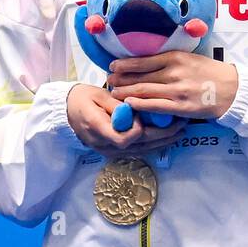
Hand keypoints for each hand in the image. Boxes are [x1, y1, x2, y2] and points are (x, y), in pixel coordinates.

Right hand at [65, 83, 186, 156]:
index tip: (146, 115)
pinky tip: (167, 138)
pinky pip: (136, 151)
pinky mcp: (113, 150)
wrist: (67, 111)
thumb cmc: (84, 99)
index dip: (138, 130)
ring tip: (180, 132)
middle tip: (180, 124)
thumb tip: (135, 107)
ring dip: (161, 142)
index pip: (124, 138)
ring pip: (139, 151)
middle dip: (161, 135)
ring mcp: (108, 150)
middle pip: (137, 146)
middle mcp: (103, 144)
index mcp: (98, 128)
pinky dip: (153, 144)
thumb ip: (117, 104)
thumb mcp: (98, 96)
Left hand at [106, 50, 239, 120]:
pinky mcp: (181, 107)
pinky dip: (139, 104)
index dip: (125, 64)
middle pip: (140, 76)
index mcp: (177, 57)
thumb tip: (148, 62)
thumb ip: (171, 60)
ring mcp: (177, 90)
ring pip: (144, 90)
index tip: (113, 65)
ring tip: (114, 92)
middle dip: (121, 78)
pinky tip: (128, 104)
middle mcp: (174, 72)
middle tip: (109, 80)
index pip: (143, 60)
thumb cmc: (212, 72)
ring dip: (125, 92)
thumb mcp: (191, 58)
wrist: (233, 89)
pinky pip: (155, 106)